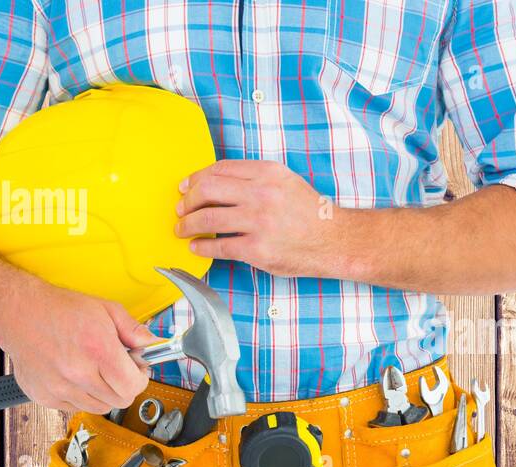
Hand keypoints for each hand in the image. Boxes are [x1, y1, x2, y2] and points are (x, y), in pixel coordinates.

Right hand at [0, 281, 160, 412]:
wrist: (17, 312)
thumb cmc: (59, 309)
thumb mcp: (105, 309)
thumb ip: (133, 329)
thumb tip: (151, 343)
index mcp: (97, 350)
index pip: (132, 386)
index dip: (140, 379)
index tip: (137, 370)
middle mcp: (78, 373)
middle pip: (120, 400)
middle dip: (125, 386)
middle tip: (119, 369)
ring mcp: (59, 387)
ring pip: (100, 408)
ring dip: (104, 393)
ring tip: (96, 371)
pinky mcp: (44, 396)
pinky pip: (75, 408)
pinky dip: (82, 397)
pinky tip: (77, 377)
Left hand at [175, 160, 344, 276]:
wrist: (336, 241)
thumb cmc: (312, 214)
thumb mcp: (287, 182)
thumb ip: (256, 178)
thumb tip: (217, 184)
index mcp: (268, 173)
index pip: (220, 169)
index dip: (197, 178)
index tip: (186, 187)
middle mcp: (262, 194)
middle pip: (207, 190)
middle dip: (187, 200)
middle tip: (180, 209)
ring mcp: (259, 222)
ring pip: (207, 218)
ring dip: (188, 224)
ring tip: (182, 229)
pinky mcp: (258, 249)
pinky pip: (219, 246)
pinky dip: (202, 247)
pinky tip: (196, 247)